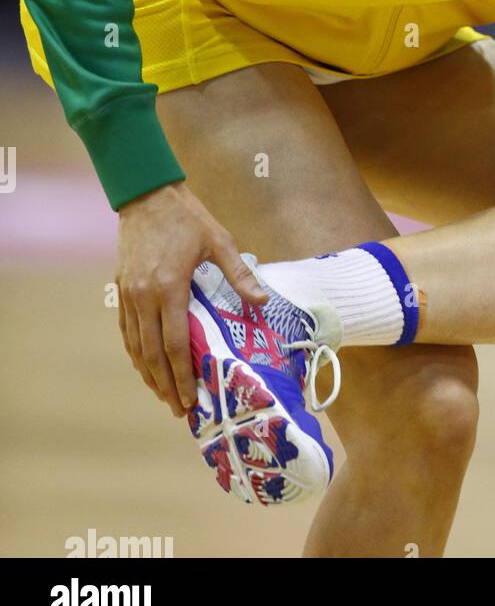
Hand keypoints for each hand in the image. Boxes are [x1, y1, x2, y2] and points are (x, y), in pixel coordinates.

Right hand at [116, 182, 268, 417]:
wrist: (147, 196)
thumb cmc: (188, 218)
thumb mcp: (219, 241)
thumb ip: (239, 274)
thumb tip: (263, 302)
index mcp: (170, 288)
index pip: (175, 344)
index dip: (182, 375)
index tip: (190, 398)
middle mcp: (144, 297)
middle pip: (152, 353)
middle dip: (166, 385)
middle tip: (179, 409)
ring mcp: (128, 295)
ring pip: (135, 346)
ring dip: (148, 374)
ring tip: (163, 395)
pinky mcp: (120, 290)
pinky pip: (126, 330)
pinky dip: (134, 353)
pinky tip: (144, 365)